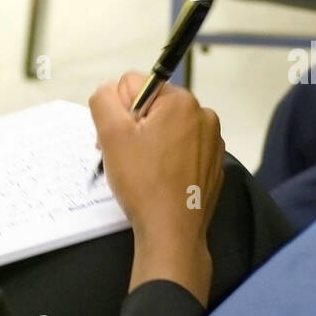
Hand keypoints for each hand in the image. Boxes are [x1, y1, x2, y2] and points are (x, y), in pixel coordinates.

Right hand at [89, 72, 224, 303]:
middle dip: (134, 128)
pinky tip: (158, 180)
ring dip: (149, 144)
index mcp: (181, 101)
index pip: (134, 85)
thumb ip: (103, 100)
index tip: (118, 139)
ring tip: (141, 171)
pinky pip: (181, 150)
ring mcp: (212, 142)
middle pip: (152, 107)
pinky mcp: (212, 164)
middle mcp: (203, 115)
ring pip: (166, 129)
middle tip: (124, 157)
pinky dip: (167, 160)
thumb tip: (108, 90)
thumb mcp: (111, 135)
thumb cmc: (144, 183)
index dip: (118, 112)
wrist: (172, 231)